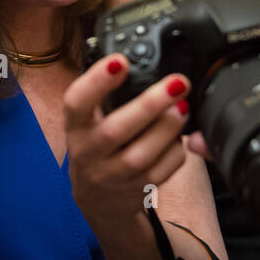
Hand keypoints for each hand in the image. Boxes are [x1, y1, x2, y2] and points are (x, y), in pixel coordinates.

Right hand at [63, 55, 191, 220]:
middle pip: (116, 130)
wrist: (98, 199)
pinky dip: (175, 151)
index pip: (77, 102)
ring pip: (140, 156)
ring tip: (184, 105)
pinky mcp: (136, 191)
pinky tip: (179, 135)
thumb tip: (144, 61)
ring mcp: (112, 176)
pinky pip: (161, 171)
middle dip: (149, 105)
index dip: (96, 81)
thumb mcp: (88, 120)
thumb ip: (105, 95)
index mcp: (75, 126)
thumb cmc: (97, 145)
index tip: (121, 60)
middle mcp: (89, 153)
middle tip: (177, 82)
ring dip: (167, 128)